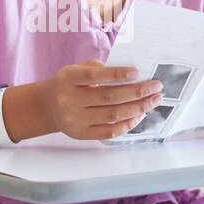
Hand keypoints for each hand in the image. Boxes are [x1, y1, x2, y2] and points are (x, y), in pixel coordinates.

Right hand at [42, 60, 163, 140]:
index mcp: (68, 79)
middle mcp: (69, 100)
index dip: (118, 75)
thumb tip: (131, 76)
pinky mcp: (81, 134)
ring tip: (154, 100)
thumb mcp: (76, 69)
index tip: (138, 72)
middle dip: (137, 92)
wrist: (47, 106)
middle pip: (109, 98)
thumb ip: (98, 69)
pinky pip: (109, 132)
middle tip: (156, 87)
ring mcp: (75, 120)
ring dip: (138, 108)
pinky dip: (128, 124)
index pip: (95, 77)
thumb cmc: (69, 83)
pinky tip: (140, 114)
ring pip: (113, 115)